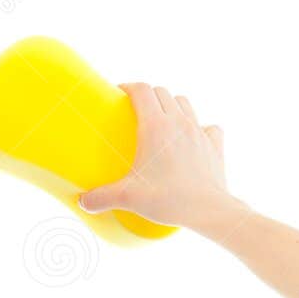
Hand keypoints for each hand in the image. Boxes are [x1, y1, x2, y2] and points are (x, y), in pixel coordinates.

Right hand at [79, 83, 240, 234]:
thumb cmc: (169, 200)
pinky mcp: (215, 146)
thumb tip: (83, 201)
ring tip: (164, 120)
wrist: (208, 210)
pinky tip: (194, 138)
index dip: (129, 87)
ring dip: (173, 106)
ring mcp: (199, 132)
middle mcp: (179, 122)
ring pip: (185, 104)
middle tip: (138, 110)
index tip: (119, 94)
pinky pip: (209, 126)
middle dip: (149, 96)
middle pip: (162, 93)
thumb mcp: (129, 197)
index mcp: (156, 125)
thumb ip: (102, 197)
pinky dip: (201, 127)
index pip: (142, 90)